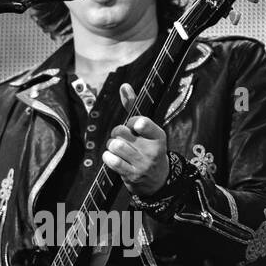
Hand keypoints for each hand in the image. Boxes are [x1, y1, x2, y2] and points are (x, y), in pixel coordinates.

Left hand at [104, 82, 169, 197]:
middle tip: (122, 138)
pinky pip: (112, 161)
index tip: (133, 126)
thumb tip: (124, 85)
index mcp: (158, 136)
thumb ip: (133, 106)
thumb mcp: (146, 129)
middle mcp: (152, 150)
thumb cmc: (147, 148)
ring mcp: (142, 164)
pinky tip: (113, 157)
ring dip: (111, 146)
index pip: (141, 122)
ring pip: (115, 146)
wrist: (157, 180)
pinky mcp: (132, 176)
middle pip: (122, 132)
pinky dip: (108, 157)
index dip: (131, 122)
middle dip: (116, 133)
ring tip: (117, 148)